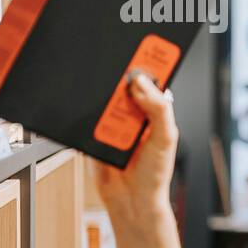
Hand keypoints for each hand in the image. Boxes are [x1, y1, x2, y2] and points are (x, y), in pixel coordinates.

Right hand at [92, 71, 178, 223]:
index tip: (142, 47)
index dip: (146, 65)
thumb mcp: (165, 137)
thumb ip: (158, 109)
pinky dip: (82, 112)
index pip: (150, 81)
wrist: (131, 200)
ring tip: (98, 86)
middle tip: (114, 62)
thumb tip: (142, 83)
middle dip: (117, 75)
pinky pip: (84, 118)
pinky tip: (82, 104)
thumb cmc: (155, 172)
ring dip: (98, 94)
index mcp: (154, 111)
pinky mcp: (93, 134)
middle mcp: (133, 114)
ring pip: (101, 99)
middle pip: (122, 86)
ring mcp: (112, 123)